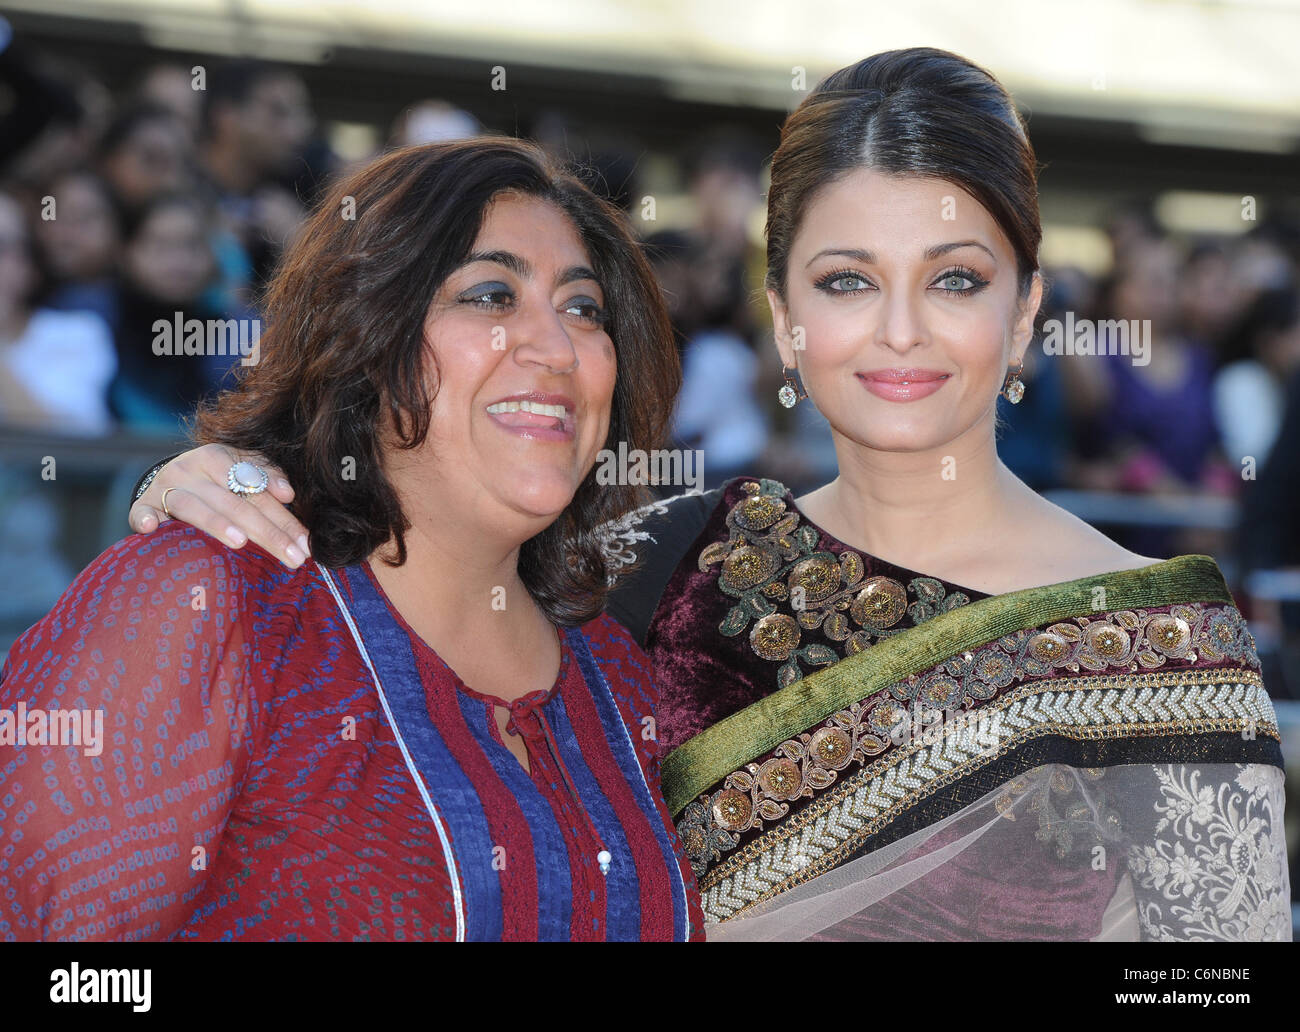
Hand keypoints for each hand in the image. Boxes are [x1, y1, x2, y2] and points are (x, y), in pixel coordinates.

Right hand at [128, 444, 310, 568]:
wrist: (166, 480)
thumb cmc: (214, 482)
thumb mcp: (240, 472)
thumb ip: (267, 478)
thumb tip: (288, 494)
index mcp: (219, 457)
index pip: (258, 490)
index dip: (284, 517)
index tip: (306, 542)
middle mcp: (191, 469)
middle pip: (235, 502)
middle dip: (268, 533)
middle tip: (293, 558)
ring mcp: (165, 488)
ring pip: (193, 506)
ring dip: (216, 523)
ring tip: (240, 542)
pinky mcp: (143, 506)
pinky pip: (141, 512)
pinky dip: (144, 518)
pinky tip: (152, 529)